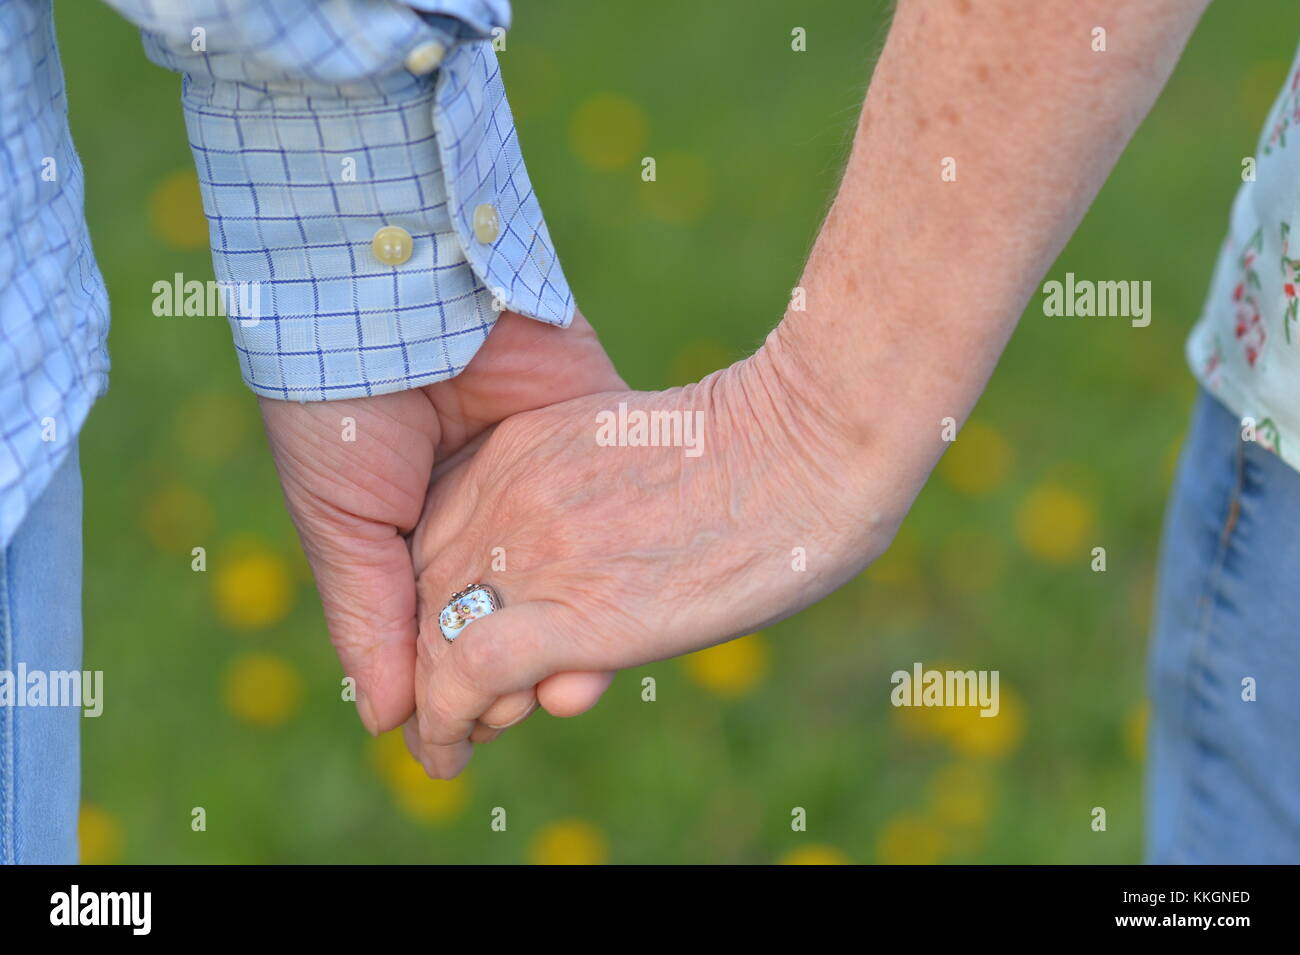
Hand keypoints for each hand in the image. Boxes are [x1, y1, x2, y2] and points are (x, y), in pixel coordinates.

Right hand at [258, 311, 623, 734]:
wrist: (395, 286)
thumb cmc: (340, 412)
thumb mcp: (339, 524)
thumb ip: (368, 620)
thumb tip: (392, 721)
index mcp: (414, 528)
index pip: (447, 627)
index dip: (457, 684)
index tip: (464, 741)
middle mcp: (483, 507)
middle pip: (521, 607)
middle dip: (524, 665)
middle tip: (530, 712)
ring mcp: (543, 468)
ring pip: (578, 569)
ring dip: (582, 628)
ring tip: (576, 685)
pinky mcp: (593, 426)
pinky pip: (621, 505)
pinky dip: (628, 559)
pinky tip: (629, 618)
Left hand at [404, 348, 895, 777]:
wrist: (806, 447)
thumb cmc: (749, 450)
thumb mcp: (624, 453)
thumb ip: (576, 497)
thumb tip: (575, 566)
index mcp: (517, 450)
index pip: (429, 535)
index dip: (430, 597)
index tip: (448, 638)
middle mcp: (506, 497)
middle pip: (421, 589)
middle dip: (426, 656)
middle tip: (448, 708)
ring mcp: (535, 553)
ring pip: (433, 638)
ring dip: (435, 703)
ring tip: (449, 743)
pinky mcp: (573, 612)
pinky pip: (468, 676)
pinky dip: (449, 720)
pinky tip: (453, 747)